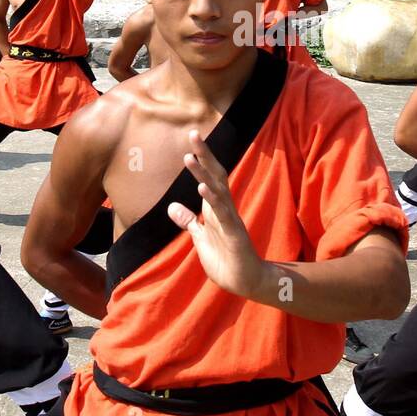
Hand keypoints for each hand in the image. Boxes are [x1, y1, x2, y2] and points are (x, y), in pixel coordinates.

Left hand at [167, 129, 268, 300]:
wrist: (245, 281)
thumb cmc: (225, 258)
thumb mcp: (200, 237)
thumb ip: (188, 221)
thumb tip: (171, 206)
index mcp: (216, 208)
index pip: (209, 177)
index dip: (201, 159)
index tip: (191, 140)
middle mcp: (224, 208)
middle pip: (216, 175)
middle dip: (205, 155)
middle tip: (193, 134)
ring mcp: (230, 219)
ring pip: (218, 190)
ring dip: (204, 173)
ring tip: (190, 157)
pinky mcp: (233, 234)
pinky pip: (222, 213)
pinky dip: (212, 200)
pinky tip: (202, 188)